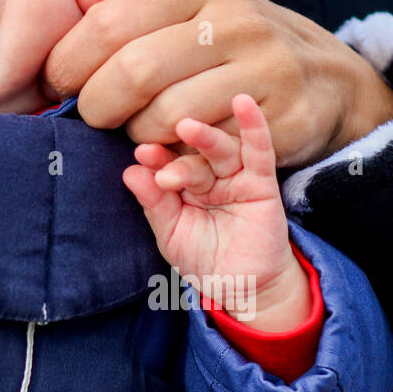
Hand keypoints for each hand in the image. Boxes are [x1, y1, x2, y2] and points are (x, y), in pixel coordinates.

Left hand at [43, 0, 392, 167]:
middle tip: (91, 115)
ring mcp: (264, 66)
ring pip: (165, 117)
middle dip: (96, 105)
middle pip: (131, 74)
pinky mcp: (282, 116)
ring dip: (136, 134)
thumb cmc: (225, 36)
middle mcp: (233, 17)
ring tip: (136, 127)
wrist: (321, 76)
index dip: (69, 62)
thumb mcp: (181, 1)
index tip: (59, 82)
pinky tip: (170, 147)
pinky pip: (205, 150)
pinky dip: (175, 157)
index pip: (106, 25)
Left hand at [122, 94, 308, 331]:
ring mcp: (235, 177)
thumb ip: (154, 204)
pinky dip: (254, 127)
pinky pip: (259, 152)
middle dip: (175, 158)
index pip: (166, 163)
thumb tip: (130, 171)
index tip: (141, 154)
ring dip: (204, 137)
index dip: (154, 158)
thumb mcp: (171, 234)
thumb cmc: (203, 259)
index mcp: (182, 184)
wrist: (241, 288)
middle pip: (191, 156)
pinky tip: (244, 103)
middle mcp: (208, 175)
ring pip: (220, 150)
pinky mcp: (262, 184)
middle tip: (155, 157)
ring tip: (187, 128)